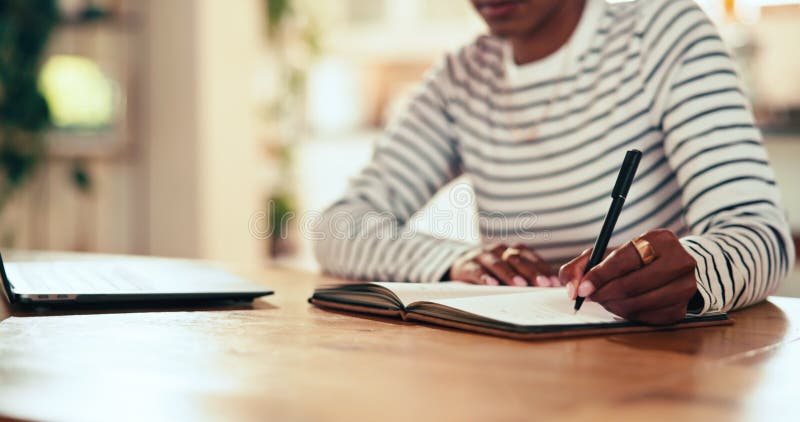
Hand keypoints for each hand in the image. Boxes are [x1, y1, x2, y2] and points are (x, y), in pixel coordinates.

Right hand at [450, 243, 559, 286]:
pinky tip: (492, 284)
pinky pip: (476, 270)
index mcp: (513, 251)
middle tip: (542, 284)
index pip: (531, 258)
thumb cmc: (491, 271)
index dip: (543, 269)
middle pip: (517, 259)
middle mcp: (499, 250)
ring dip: (510, 274)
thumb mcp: (508, 271)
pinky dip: (484, 277)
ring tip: (521, 285)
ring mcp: (482, 256)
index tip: (554, 283)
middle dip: (531, 272)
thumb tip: (548, 291)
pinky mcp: (467, 265)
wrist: (460, 263)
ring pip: (498, 263)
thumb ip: (525, 278)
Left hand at [559, 229, 698, 324]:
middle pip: (635, 284)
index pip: (627, 258)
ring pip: (640, 303)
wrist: (667, 269)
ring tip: (606, 299)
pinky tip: (623, 305)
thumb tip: (572, 290)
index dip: (601, 275)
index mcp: (660, 239)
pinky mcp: (682, 309)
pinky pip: (648, 318)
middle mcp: (680, 261)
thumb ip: (581, 266)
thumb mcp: (605, 255)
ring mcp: (685, 287)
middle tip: (590, 297)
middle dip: (605, 293)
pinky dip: (629, 314)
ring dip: (615, 306)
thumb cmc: (630, 261)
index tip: (583, 289)